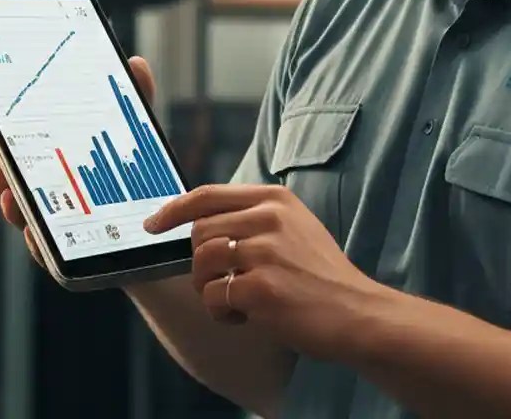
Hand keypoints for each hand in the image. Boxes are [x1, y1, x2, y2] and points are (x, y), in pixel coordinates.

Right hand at [0, 56, 158, 267]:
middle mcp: (41, 191)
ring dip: (3, 188)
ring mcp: (50, 221)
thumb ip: (134, 99)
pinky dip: (34, 234)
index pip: (4, 139)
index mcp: (46, 161)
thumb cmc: (134, 180)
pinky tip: (30, 220)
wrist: (158, 237)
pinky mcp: (67, 253)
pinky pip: (45, 247)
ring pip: (17, 207)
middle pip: (0, 172)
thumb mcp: (136, 134)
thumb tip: (135, 62)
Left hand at [144, 184, 386, 360]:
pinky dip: (222, 313)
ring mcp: (264, 251)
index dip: (173, 209)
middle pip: (199, 231)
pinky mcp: (260, 286)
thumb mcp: (295, 228)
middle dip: (199, 263)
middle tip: (222, 283)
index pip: (208, 194)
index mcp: (275, 199)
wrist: (356, 313)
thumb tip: (200, 222)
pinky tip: (247, 317)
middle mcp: (269, 218)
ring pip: (201, 263)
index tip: (154, 224)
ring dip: (209, 289)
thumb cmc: (322, 276)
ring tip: (236, 302)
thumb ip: (255, 218)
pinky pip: (212, 296)